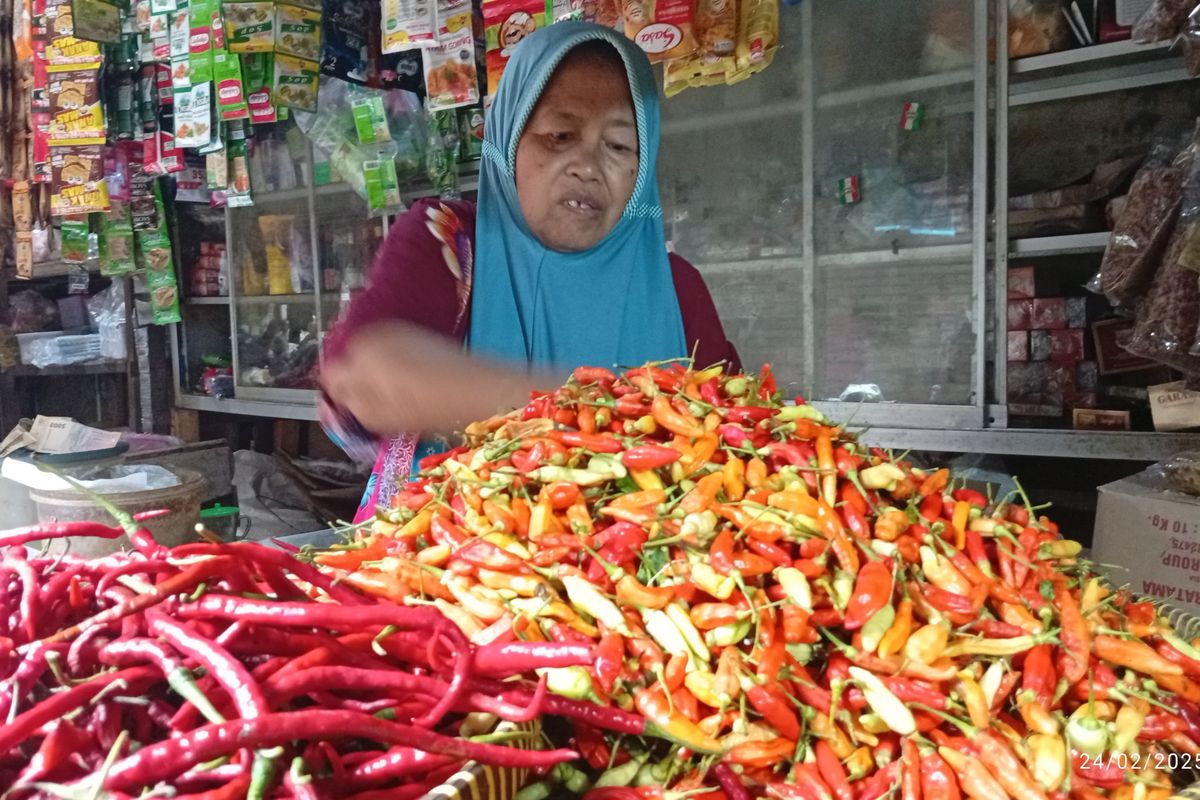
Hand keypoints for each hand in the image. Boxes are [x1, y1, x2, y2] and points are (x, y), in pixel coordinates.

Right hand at [320, 321, 554, 435]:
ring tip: (400, 400)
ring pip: (371, 358)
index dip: (338, 401)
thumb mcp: (380, 417)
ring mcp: (396, 331)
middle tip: (378, 411)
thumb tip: (334, 403)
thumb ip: (349, 408)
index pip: (329, 379)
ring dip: (377, 377)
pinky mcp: (417, 334)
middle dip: (358, 386)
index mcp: (358, 356)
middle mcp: (373, 337)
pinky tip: (414, 386)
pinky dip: (395, 368)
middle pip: (350, 364)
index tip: (351, 417)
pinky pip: (392, 353)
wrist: (481, 389)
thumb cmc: (431, 407)